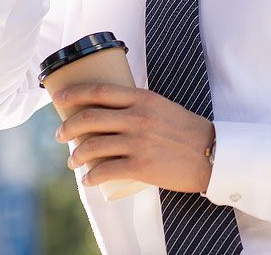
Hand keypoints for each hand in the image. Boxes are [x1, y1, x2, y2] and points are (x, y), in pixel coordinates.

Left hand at [53, 83, 214, 193]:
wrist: (212, 154)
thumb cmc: (186, 131)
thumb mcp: (162, 107)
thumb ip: (139, 106)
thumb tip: (111, 111)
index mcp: (143, 99)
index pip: (99, 91)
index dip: (74, 93)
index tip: (58, 99)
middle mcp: (138, 117)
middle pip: (90, 118)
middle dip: (68, 127)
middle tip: (60, 135)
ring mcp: (138, 142)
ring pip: (93, 146)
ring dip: (75, 155)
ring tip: (72, 160)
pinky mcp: (141, 166)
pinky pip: (105, 170)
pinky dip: (90, 176)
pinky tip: (88, 179)